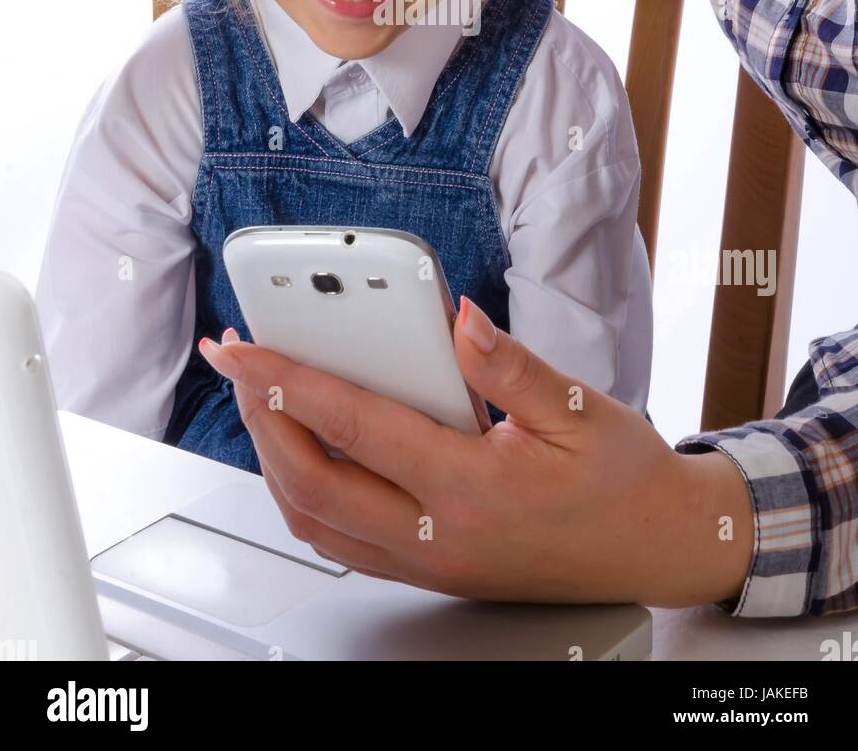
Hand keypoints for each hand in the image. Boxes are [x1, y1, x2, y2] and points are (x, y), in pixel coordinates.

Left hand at [198, 301, 754, 607]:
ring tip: (262, 403)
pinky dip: (306, 494)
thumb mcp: (577, 408)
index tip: (243, 350)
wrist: (654, 547)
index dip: (286, 381)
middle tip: (236, 367)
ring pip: (315, 521)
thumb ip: (509, 363)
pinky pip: (342, 540)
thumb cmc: (620, 478)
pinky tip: (307, 453)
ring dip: (275, 460)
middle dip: (258, 419)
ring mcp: (428, 561)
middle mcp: (436, 533)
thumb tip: (457, 320)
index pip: (351, 426)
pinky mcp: (431, 570)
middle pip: (310, 481)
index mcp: (468, 486)